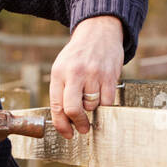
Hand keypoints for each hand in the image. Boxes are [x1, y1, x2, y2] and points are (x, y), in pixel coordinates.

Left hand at [49, 15, 123, 138]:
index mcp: (59, 73)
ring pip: (92, 106)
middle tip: (83, 129)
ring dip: (93, 109)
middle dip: (78, 123)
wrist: (99, 32)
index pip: (57, 106)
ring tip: (92, 97)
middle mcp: (74, 73)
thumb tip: (66, 121)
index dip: (61, 125)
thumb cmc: (79, 55)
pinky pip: (107, 101)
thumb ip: (62, 92)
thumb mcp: (63, 68)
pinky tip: (102, 93)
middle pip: (73, 109)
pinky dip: (105, 103)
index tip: (68, 134)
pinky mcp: (109, 75)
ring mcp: (93, 74)